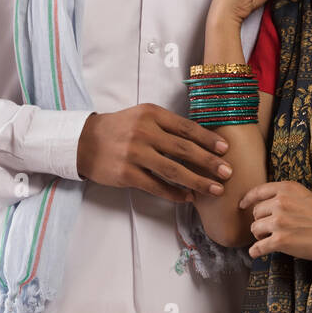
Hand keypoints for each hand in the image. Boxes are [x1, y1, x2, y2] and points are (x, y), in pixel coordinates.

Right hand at [76, 105, 232, 202]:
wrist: (83, 142)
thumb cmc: (119, 128)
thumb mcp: (142, 116)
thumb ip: (167, 126)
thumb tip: (200, 142)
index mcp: (152, 114)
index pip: (186, 127)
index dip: (208, 139)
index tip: (225, 148)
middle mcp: (144, 132)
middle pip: (184, 150)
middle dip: (209, 162)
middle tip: (227, 172)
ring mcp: (135, 154)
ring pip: (173, 170)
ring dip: (197, 181)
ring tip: (215, 189)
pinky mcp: (126, 174)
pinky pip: (156, 186)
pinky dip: (174, 193)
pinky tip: (188, 198)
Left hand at [239, 180, 311, 261]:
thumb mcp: (305, 196)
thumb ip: (286, 196)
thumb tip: (269, 205)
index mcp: (287, 188)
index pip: (258, 191)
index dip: (247, 199)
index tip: (242, 205)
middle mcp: (280, 202)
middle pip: (255, 212)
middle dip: (260, 221)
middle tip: (268, 229)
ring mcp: (279, 222)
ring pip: (254, 229)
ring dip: (259, 235)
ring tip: (268, 239)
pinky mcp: (280, 241)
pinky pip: (258, 247)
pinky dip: (255, 251)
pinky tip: (257, 253)